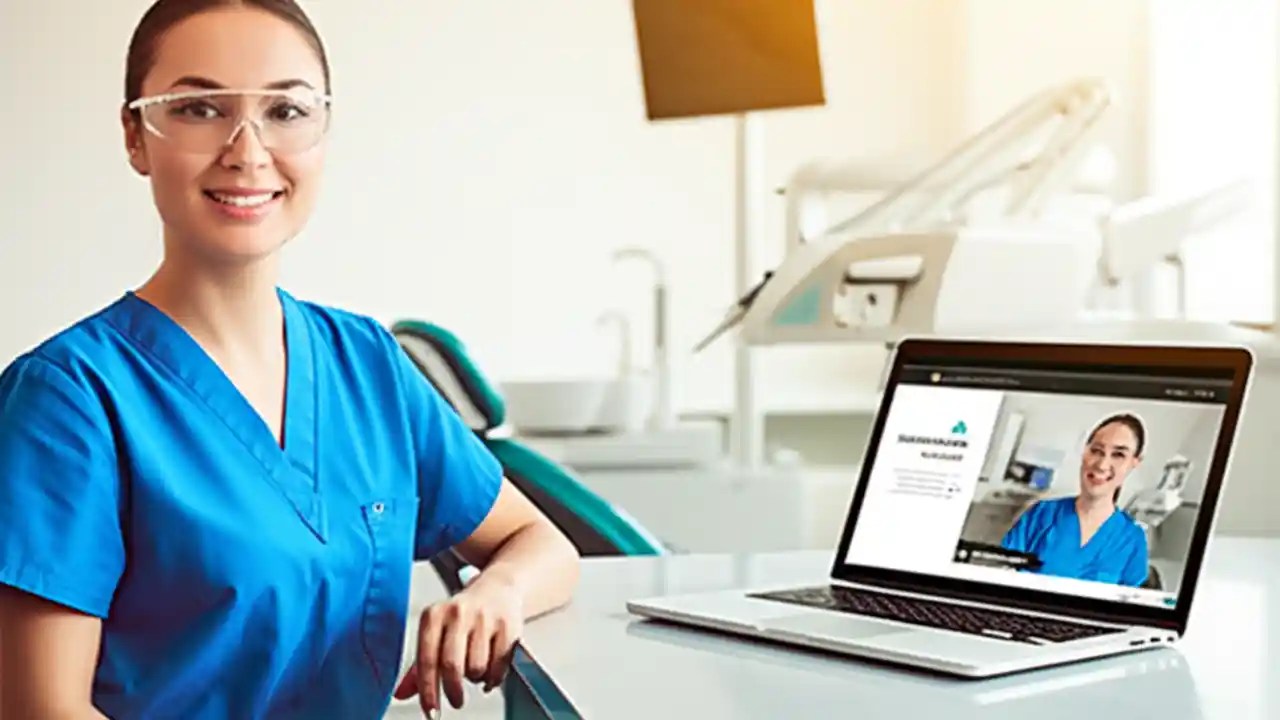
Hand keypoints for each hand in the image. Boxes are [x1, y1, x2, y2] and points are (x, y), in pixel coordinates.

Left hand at [393, 573, 523, 715]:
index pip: (427, 660)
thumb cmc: (463, 616)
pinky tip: (490, 671)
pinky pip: (500, 666)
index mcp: (434, 615)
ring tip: (475, 669)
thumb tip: (401, 694)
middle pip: (452, 666)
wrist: (499, 588)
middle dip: (453, 691)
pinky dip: (494, 678)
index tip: (430, 712)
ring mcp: (485, 618)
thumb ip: (419, 666)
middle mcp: (458, 613)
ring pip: (477, 668)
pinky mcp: (508, 626)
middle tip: (456, 701)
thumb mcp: (436, 632)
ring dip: (475, 678)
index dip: (428, 690)